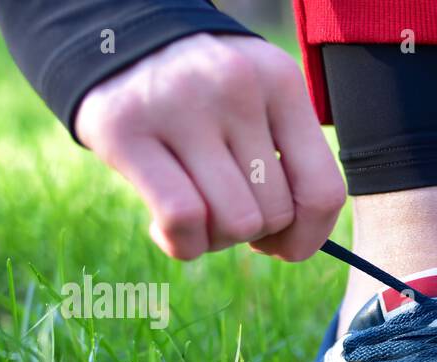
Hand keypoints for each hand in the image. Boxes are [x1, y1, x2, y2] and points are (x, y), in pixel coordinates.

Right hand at [74, 34, 345, 260]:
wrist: (112, 43)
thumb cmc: (200, 96)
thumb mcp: (258, 104)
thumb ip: (288, 163)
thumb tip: (296, 244)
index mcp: (279, 81)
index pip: (324, 191)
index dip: (307, 236)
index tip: (280, 240)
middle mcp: (235, 86)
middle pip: (275, 214)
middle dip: (252, 233)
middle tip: (220, 208)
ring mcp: (179, 105)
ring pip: (234, 224)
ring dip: (214, 239)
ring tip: (193, 211)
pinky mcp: (126, 130)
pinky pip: (183, 220)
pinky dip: (181, 243)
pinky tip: (162, 226)